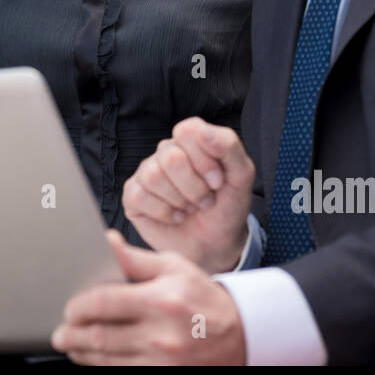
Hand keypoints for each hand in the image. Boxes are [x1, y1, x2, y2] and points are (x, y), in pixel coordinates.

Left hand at [50, 230, 246, 364]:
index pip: (105, 303)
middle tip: (60, 332)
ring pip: (108, 361)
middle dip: (72, 335)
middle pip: (101, 337)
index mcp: (161, 300)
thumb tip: (104, 241)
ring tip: (72, 345)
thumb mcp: (174, 267)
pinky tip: (95, 359)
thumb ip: (134, 259)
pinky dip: (104, 368)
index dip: (79, 307)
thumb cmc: (203, 298)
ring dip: (83, 354)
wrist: (240, 334)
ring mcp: (163, 363)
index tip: (70, 307)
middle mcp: (161, 335)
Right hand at [122, 117, 254, 272]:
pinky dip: (164, 213)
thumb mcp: (241, 177)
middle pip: (170, 157)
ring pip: (153, 176)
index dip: (204, 160)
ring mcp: (146, 172)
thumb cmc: (227, 207)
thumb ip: (229, 147)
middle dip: (194, 187)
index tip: (218, 182)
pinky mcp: (133, 195)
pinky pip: (139, 196)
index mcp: (191, 141)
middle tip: (204, 201)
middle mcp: (166, 152)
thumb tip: (204, 131)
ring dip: (180, 201)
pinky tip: (175, 216)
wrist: (216, 244)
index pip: (187, 131)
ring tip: (190, 208)